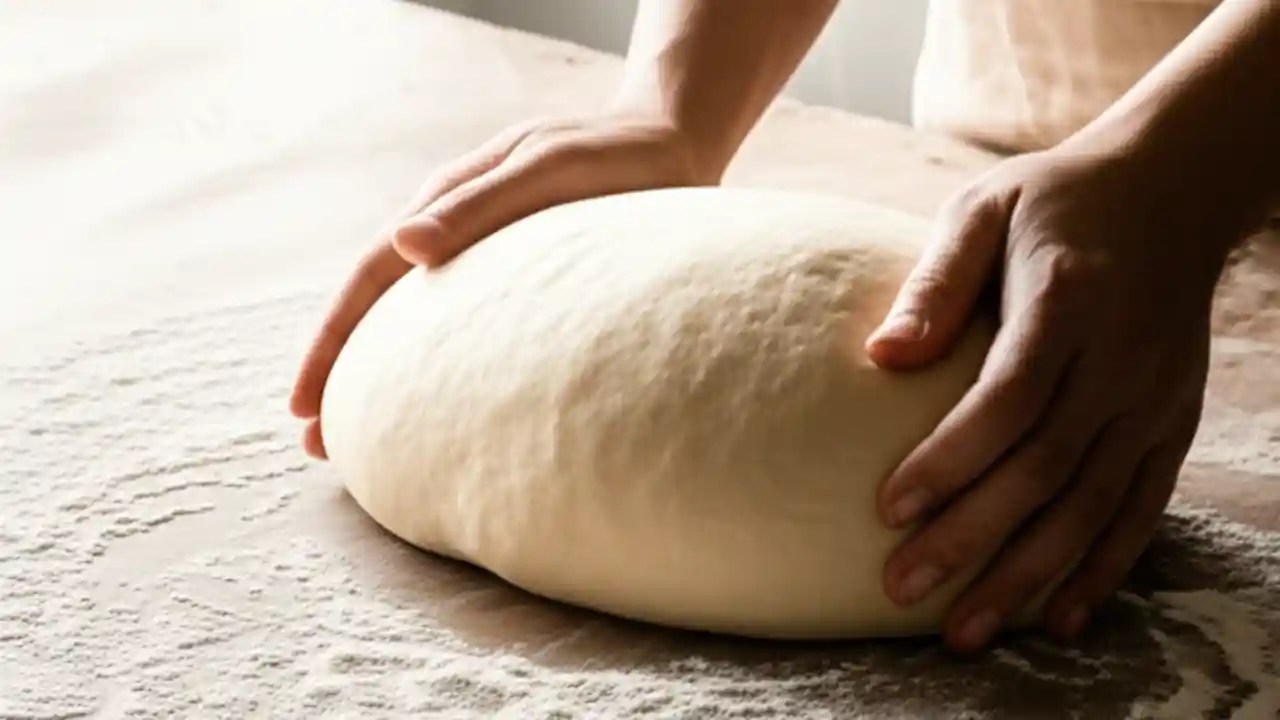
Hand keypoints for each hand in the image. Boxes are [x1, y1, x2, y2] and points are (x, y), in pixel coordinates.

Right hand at [289, 111, 714, 457]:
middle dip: (342, 374)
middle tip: (316, 445)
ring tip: (364, 441)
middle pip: (380, 309)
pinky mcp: (523, 275)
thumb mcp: (547, 168)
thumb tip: (405, 244)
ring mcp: (487, 254)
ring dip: (384, 376)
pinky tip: (444, 404)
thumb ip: (481, 204)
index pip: (368, 277)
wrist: (672, 142)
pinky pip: (464, 325)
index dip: (332, 343)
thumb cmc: (614, 153)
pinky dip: (439, 365)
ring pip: (417, 321)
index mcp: (446, 202)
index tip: (306, 405)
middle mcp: (455, 231)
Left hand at [867, 146, 1236, 651]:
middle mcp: (1124, 359)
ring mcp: (1157, 398)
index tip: (888, 508)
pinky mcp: (1173, 423)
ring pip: (1092, 506)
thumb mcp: (984, 209)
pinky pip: (1141, 509)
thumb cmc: (1053, 201)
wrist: (1172, 190)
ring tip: (964, 630)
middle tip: (902, 588)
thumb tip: (881, 356)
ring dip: (1028, 575)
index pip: (1010, 397)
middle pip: (1046, 467)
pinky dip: (1101, 567)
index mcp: (1071, 300)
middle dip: (973, 537)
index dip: (952, 458)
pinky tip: (1058, 618)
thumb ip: (936, 281)